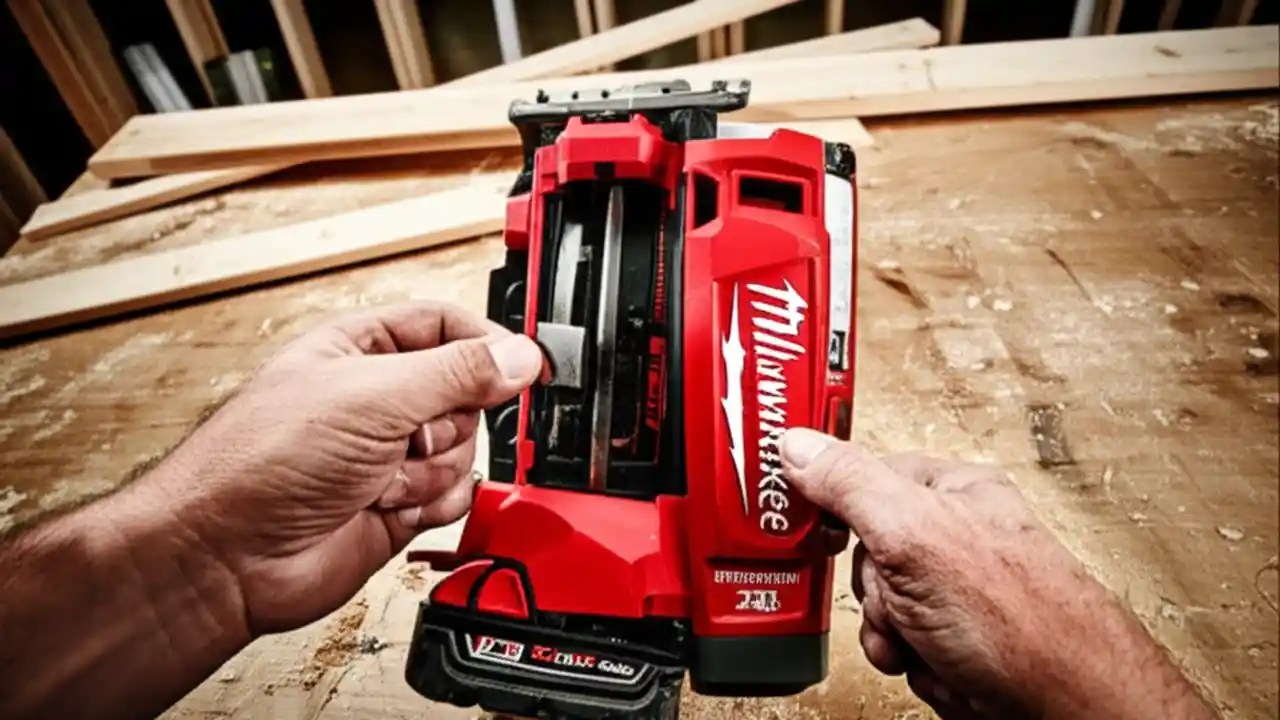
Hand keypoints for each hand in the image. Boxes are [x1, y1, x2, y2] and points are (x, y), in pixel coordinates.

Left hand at [151, 302, 542, 633]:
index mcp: (363, 349)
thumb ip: (456, 373)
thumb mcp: (372, 395)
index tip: (525, 364)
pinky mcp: (399, 503)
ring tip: (379, 477)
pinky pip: (455, 495)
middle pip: (467, 394)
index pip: (448, 327)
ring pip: (465, 450)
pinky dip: (431, 504)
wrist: (231, 556)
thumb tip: (518, 356)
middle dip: (445, 422)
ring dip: (431, 470)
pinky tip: (388, 506)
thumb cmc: (262, 460)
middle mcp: (379, 398)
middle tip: (409, 435)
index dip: (490, 344)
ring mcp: (390, 453)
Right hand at [780, 430, 1213, 719]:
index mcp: (952, 492)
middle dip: (872, 593)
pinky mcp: (958, 642)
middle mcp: (957, 538)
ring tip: (924, 641)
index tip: (801, 519)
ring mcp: (958, 594)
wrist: (1068, 707)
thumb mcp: (914, 534)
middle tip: (894, 599)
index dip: (832, 502)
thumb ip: (851, 484)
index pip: (864, 477)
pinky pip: (903, 647)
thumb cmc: (1020, 620)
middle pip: (864, 554)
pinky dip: (916, 665)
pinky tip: (943, 666)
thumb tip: (799, 444)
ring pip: (880, 608)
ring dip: (891, 634)